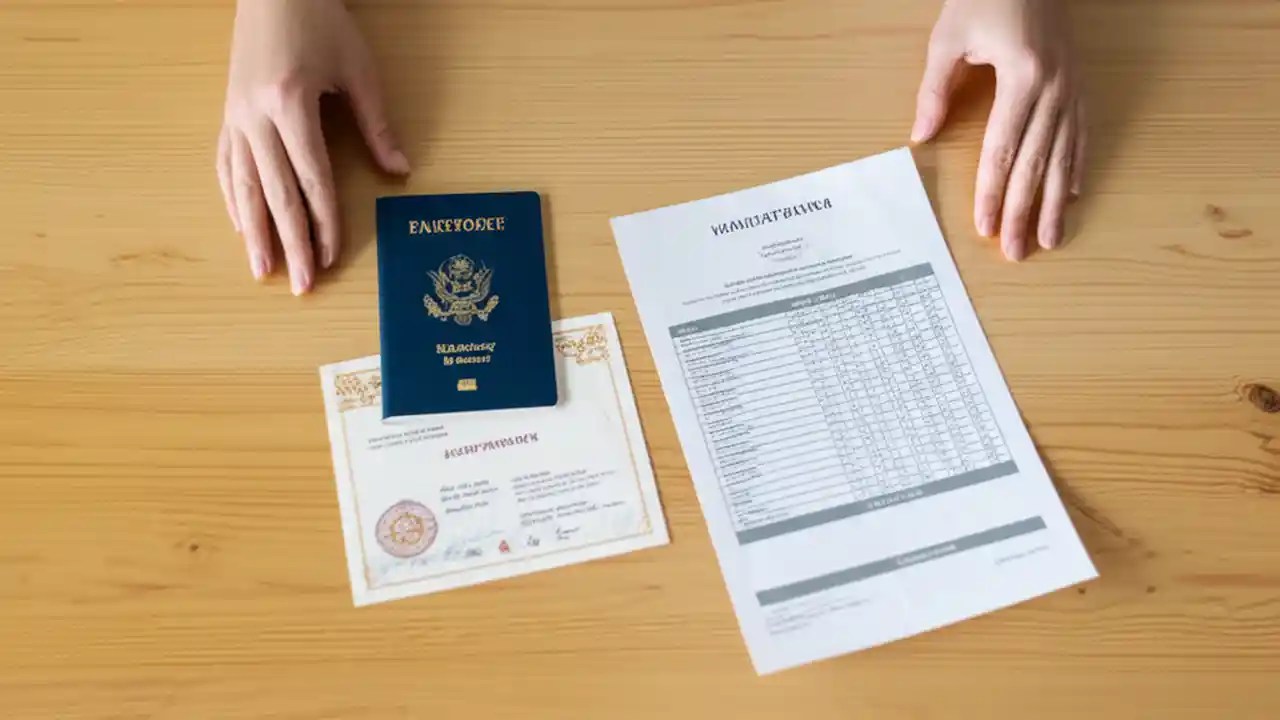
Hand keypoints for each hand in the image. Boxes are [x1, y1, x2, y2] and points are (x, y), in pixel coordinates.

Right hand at [216, 0, 409, 294]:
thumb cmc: (320, 21)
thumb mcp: (358, 69)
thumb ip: (376, 124)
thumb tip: (400, 171)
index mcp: (290, 104)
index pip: (311, 178)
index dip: (323, 222)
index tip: (330, 257)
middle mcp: (255, 115)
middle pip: (275, 192)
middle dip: (290, 243)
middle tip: (299, 285)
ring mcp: (234, 115)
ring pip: (242, 184)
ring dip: (254, 232)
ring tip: (261, 271)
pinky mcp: (226, 112)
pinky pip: (224, 163)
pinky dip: (231, 198)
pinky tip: (241, 227)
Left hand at [911, 0, 1084, 260]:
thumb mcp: (948, 37)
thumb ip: (934, 90)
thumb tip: (922, 135)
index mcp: (1022, 76)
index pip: (1003, 149)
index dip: (993, 192)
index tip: (985, 227)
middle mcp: (1055, 88)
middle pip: (1035, 163)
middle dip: (1023, 211)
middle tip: (1015, 251)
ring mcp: (1072, 87)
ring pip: (1064, 155)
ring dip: (1054, 202)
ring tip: (1050, 239)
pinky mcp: (1079, 83)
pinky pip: (1081, 134)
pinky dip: (1077, 167)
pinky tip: (1070, 196)